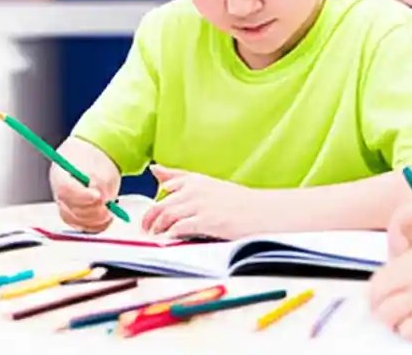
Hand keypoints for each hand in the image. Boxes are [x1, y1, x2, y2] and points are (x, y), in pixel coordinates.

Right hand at [50, 165, 114, 233]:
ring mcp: (65, 208)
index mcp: (60, 174)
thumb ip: (100, 182)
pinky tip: (107, 217)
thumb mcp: (101, 167)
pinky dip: (97, 225)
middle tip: (108, 206)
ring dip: (96, 218)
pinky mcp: (74, 219)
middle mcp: (59, 193)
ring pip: (77, 220)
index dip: (82, 195)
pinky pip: (83, 227)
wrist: (91, 165)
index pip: (65, 189)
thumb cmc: (93, 163)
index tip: (98, 196)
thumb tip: (102, 198)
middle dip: (92, 210)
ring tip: (110, 210)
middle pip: (70, 208)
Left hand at [140, 165, 262, 239]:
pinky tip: (170, 241)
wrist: (264, 213)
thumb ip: (181, 178)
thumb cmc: (239, 202)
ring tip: (156, 238)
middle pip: (161, 204)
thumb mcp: (209, 185)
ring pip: (166, 216)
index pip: (167, 185)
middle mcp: (195, 190)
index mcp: (196, 180)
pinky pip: (180, 228)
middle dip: (150, 220)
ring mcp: (201, 205)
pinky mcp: (207, 221)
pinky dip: (171, 235)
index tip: (150, 215)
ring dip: (158, 229)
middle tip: (147, 231)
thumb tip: (154, 169)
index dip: (155, 202)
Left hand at [369, 247, 411, 340]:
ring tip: (410, 326)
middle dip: (381, 311)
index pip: (379, 278)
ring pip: (387, 316)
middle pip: (378, 298)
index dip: (378, 296)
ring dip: (395, 325)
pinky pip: (407, 331)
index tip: (383, 304)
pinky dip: (411, 334)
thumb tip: (389, 292)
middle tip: (393, 320)